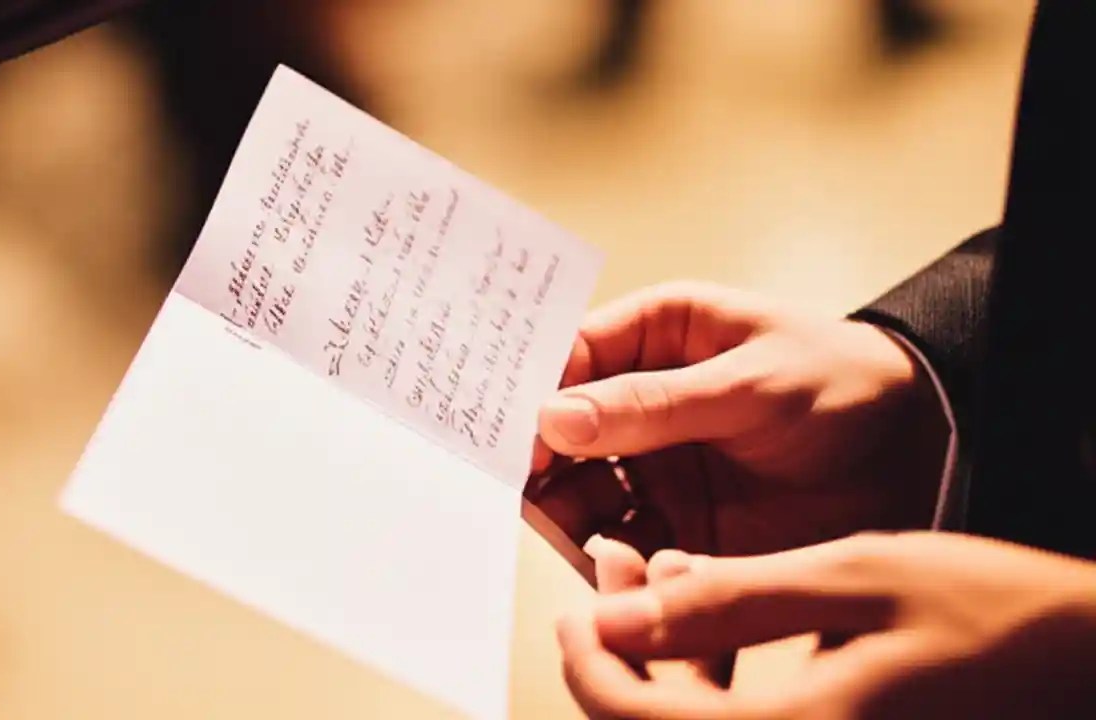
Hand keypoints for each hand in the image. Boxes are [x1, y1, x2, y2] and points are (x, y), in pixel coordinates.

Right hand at [528, 281, 949, 556]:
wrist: (922, 452)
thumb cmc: (842, 384)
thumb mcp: (751, 384)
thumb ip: (655, 403)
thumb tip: (555, 417)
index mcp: (658, 336)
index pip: (571, 357)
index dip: (535, 395)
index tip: (517, 438)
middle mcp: (644, 400)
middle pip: (563, 432)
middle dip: (541, 463)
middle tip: (530, 495)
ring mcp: (658, 465)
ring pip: (582, 492)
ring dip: (569, 516)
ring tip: (578, 537)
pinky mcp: (679, 523)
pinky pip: (625, 543)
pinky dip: (615, 559)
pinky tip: (626, 568)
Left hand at [559, 532, 1095, 718]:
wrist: (1090, 665)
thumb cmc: (996, 615)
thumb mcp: (856, 577)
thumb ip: (730, 599)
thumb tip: (615, 616)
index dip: (587, 663)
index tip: (578, 604)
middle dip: (622, 652)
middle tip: (620, 571)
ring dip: (665, 661)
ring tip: (662, 572)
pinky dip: (713, 678)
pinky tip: (721, 607)